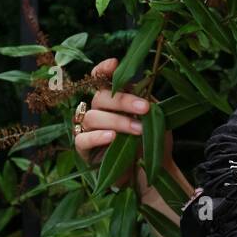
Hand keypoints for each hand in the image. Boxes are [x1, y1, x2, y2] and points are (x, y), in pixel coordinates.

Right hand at [74, 57, 172, 187]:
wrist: (153, 173)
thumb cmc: (152, 142)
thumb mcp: (155, 118)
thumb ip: (146, 100)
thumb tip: (141, 88)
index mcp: (114, 100)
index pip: (101, 79)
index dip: (103, 70)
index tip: (114, 64)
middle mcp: (98, 111)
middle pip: (100, 97)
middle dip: (123, 101)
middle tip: (144, 108)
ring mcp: (89, 130)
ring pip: (93, 116)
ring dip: (118, 121)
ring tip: (138, 130)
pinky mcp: (85, 150)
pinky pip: (82, 139)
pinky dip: (97, 136)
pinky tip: (112, 137)